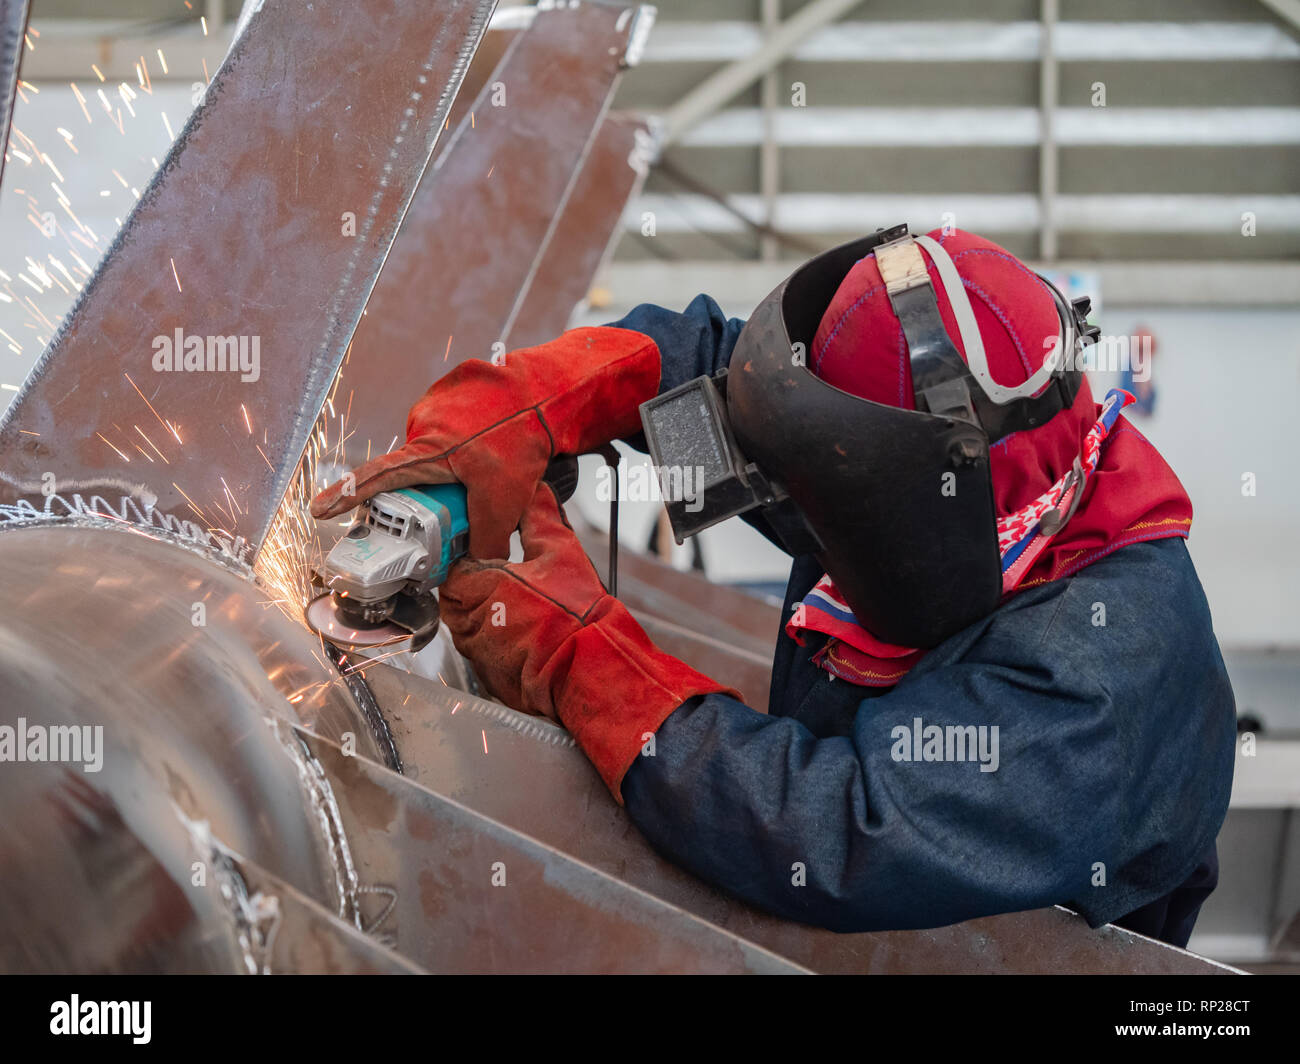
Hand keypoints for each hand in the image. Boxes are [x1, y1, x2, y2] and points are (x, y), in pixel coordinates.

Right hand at [310, 327, 659, 559]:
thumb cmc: (524, 438)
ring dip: (461, 460)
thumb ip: (485, 540)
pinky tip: (497, 441)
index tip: (318, 508)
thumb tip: (474, 568)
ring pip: (441, 447)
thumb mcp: (504, 501)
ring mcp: (437, 401)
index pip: (376, 479)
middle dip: (440, 485)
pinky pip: (456, 422)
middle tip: (472, 490)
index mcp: (427, 450)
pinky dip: (473, 436)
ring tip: (494, 461)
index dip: (346, 496)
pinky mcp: (454, 388)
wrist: (548, 391)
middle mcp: (423, 422)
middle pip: (419, 469)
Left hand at [439, 484, 737, 800]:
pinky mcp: (488, 678)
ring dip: (487, 614)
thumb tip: (535, 493)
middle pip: (456, 596)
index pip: (453, 564)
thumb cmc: (576, 616)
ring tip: (521, 607)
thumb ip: (540, 517)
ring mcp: (476, 654)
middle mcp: (468, 623)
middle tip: (510, 579)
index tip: (493, 551)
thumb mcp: (561, 552)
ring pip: (468, 625)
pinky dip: (498, 641)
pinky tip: (525, 634)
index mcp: (477, 586)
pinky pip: (483, 651)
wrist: (591, 668)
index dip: (473, 555)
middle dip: (479, 585)